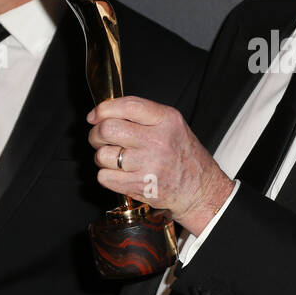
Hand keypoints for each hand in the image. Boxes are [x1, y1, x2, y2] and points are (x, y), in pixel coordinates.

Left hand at [88, 97, 233, 234]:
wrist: (200, 188)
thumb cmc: (183, 156)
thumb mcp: (172, 125)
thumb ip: (143, 116)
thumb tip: (104, 114)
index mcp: (166, 120)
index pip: (128, 106)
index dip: (104, 109)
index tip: (95, 116)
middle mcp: (158, 141)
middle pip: (108, 130)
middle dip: (96, 134)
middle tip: (100, 138)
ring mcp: (149, 165)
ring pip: (102, 155)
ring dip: (101, 157)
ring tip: (114, 159)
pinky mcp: (141, 186)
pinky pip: (104, 177)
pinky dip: (106, 175)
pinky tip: (120, 174)